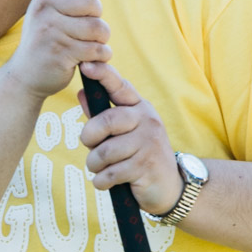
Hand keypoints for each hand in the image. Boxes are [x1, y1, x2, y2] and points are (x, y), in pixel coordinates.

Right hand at [3, 0, 112, 101]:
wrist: (27, 77)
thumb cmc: (46, 40)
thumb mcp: (54, 12)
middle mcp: (42, 9)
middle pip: (90, 1)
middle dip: (96, 17)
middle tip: (87, 28)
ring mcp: (50, 31)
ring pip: (97, 28)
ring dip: (100, 40)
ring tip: (88, 45)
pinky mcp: (60, 53)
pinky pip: (96, 50)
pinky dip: (100, 56)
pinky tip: (88, 60)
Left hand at [76, 62, 184, 215]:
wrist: (169, 187)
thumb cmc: (139, 155)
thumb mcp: (123, 132)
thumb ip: (102, 114)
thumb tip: (81, 92)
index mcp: (139, 108)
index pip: (120, 87)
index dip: (103, 75)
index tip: (86, 64)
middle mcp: (147, 121)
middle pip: (106, 121)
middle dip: (89, 137)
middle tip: (90, 146)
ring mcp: (149, 144)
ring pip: (105, 152)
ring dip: (94, 164)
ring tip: (100, 169)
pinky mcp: (146, 166)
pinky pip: (110, 173)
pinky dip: (101, 181)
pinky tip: (107, 181)